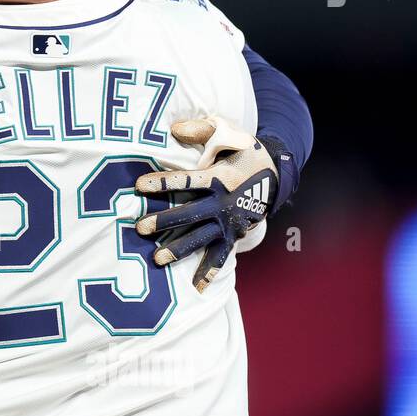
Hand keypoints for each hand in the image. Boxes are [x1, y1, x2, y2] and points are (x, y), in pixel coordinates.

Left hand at [133, 115, 278, 292]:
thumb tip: (174, 129)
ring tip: (157, 259)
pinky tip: (196, 287)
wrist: (278, 171)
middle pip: (188, 213)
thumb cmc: (244, 149)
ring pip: (200, 237)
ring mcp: (228, 221)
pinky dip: (210, 271)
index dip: (162, 183)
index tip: (138, 186)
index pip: (185, 180)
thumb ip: (201, 129)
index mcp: (217, 177)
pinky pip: (221, 255)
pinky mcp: (234, 234)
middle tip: (139, 228)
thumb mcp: (228, 131)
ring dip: (179, 249)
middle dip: (163, 221)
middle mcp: (222, 202)